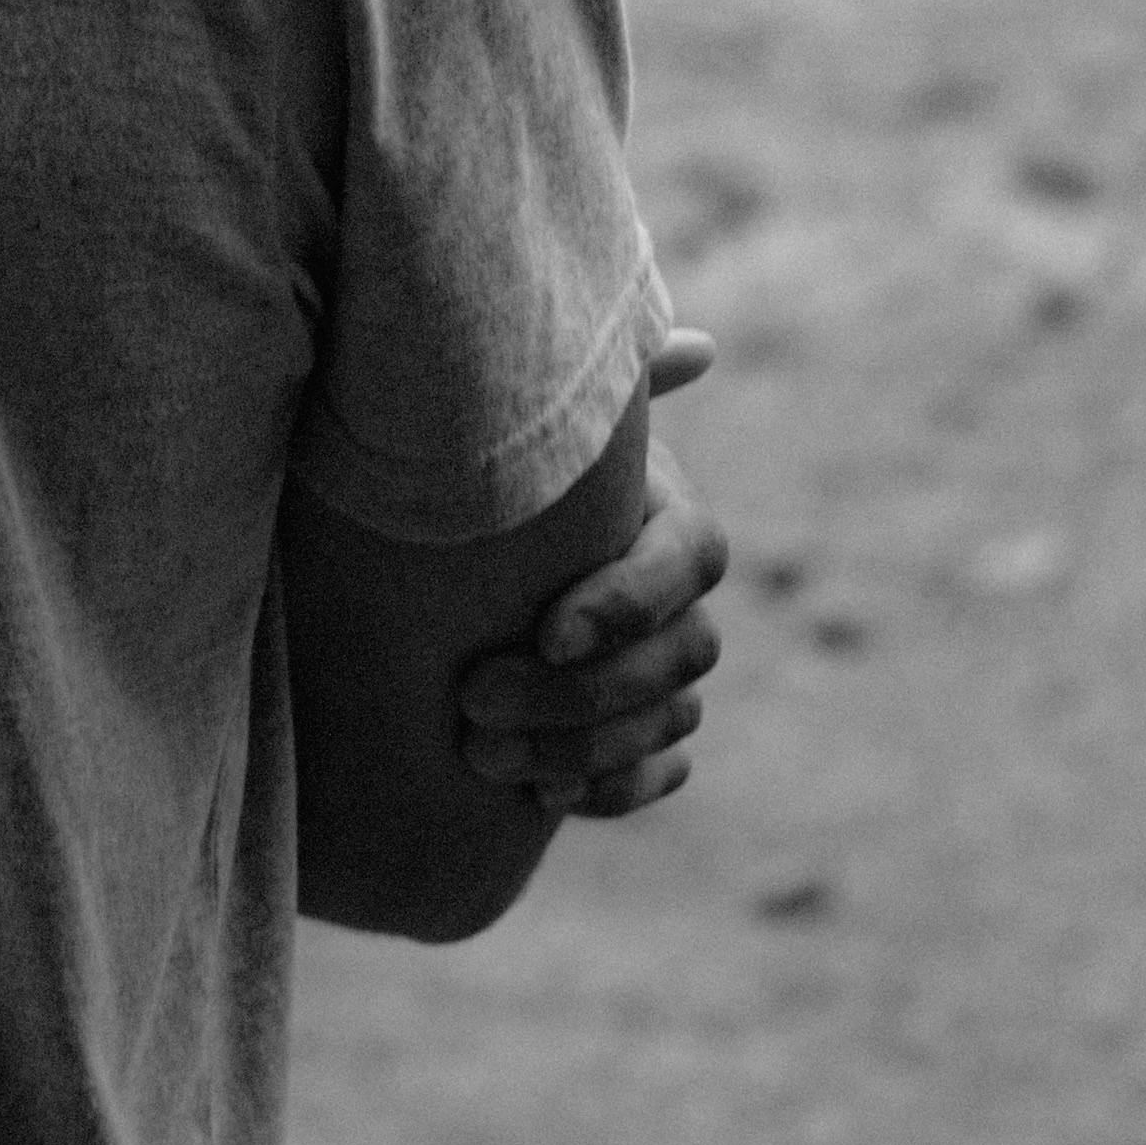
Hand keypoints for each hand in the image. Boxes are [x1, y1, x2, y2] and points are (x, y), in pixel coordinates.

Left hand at [454, 330, 728, 824]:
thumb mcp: (525, 423)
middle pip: (681, 657)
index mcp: (667, 513)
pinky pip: (660, 773)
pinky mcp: (642, 731)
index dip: (629, 602)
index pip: (693, 561)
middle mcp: (681, 595)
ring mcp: (668, 668)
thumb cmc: (488, 469)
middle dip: (582, 691)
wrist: (446, 550)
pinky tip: (538, 797)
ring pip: (669, 720)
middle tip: (474, 700)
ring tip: (480, 753)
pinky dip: (609, 790)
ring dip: (582, 748)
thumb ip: (592, 388)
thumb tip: (699, 348)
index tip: (547, 632)